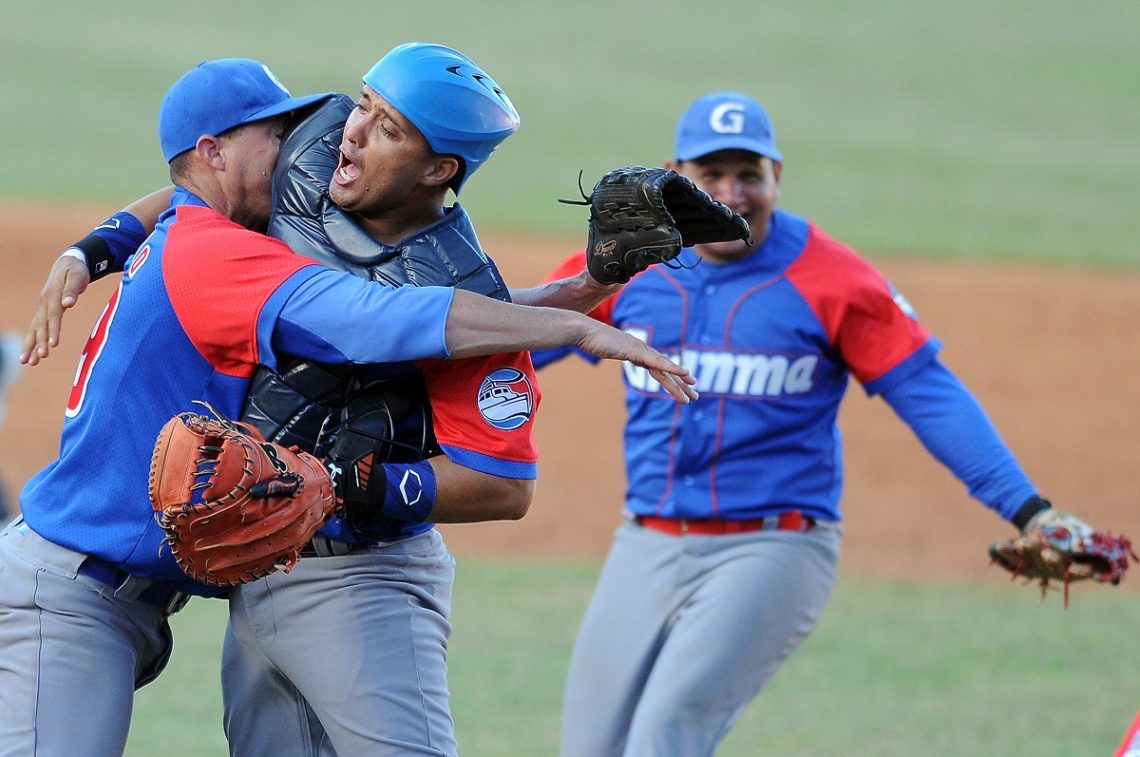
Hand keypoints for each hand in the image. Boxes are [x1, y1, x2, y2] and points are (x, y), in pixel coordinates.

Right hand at [21, 255, 89, 365]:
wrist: (67, 264)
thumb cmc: (75, 271)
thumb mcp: (77, 276)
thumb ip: (73, 289)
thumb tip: (69, 303)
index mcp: (53, 295)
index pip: (53, 316)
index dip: (53, 330)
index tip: (53, 344)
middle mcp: (44, 303)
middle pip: (41, 326)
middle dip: (40, 342)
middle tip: (41, 357)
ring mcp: (41, 308)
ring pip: (34, 330)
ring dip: (31, 346)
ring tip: (28, 362)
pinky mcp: (42, 312)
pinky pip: (35, 329)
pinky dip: (32, 342)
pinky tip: (30, 357)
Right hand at [575, 323, 697, 403]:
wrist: (582, 330)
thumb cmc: (589, 339)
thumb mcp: (601, 348)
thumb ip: (606, 349)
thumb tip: (601, 348)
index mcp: (636, 351)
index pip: (658, 367)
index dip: (672, 376)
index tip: (684, 385)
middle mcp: (642, 350)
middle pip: (666, 370)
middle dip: (681, 384)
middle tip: (695, 396)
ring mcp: (640, 350)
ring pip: (665, 369)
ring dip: (681, 382)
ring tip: (692, 394)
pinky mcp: (636, 351)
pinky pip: (658, 362)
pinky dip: (673, 368)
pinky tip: (685, 374)